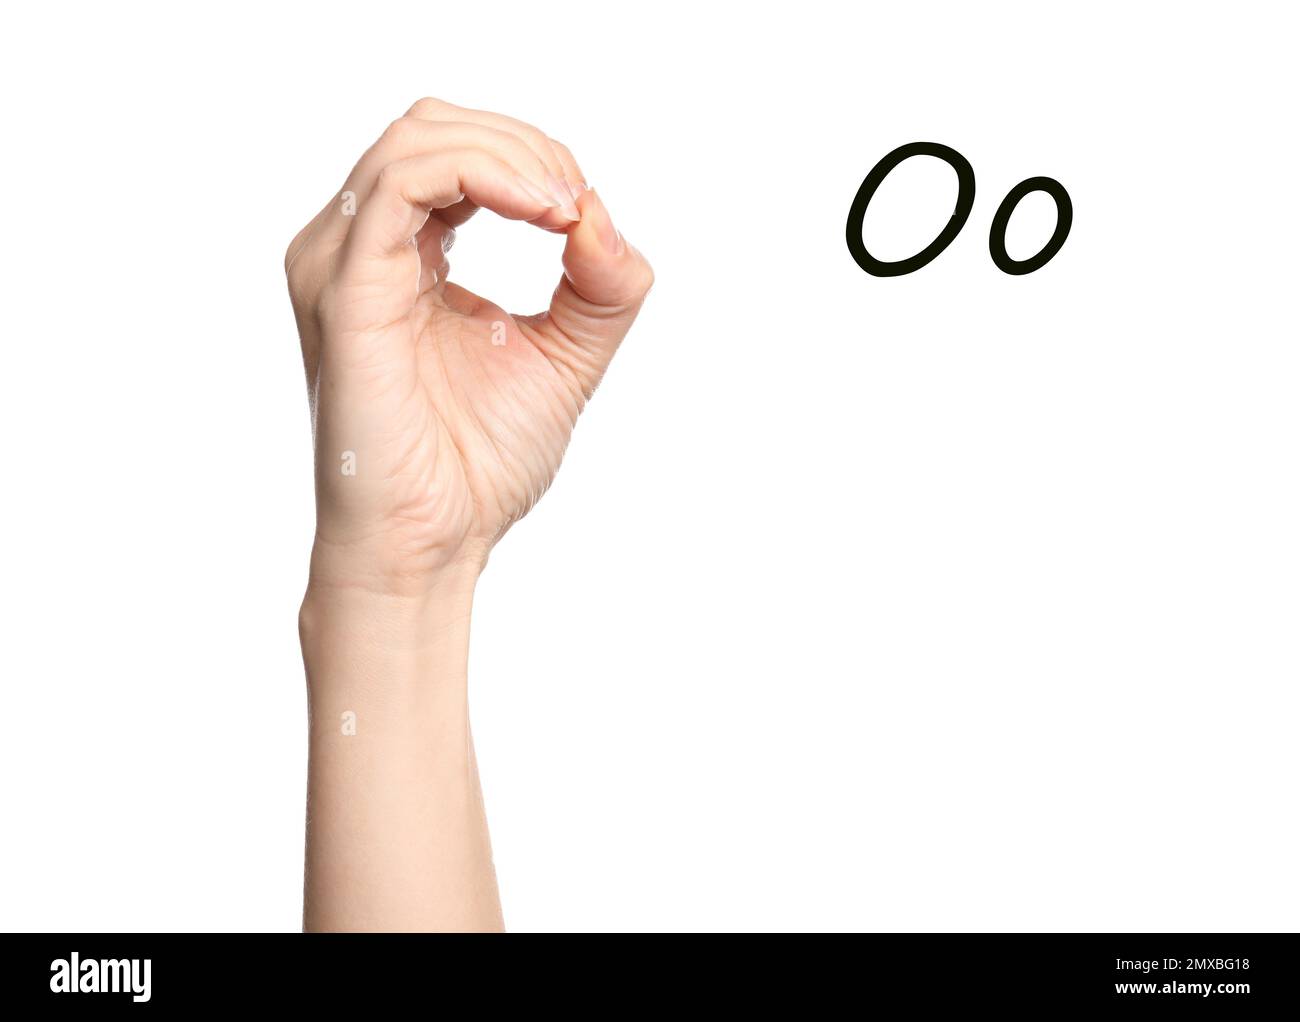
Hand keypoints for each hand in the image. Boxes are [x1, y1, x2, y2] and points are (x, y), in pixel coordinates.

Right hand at [285, 98, 652, 596]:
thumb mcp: (565, 357)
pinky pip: (403, 184)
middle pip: (432, 126)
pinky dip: (484, 176)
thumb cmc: (478, 464)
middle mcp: (356, 250)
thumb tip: (604, 217)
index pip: (454, 153)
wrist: (434, 544)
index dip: (533, 162)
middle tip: (579, 205)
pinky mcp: (344, 292)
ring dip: (510, 155)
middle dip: (525, 147)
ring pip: (415, 138)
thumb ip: (599, 285)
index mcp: (398, 258)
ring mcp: (340, 266)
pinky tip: (542, 215)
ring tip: (565, 209)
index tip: (589, 218)